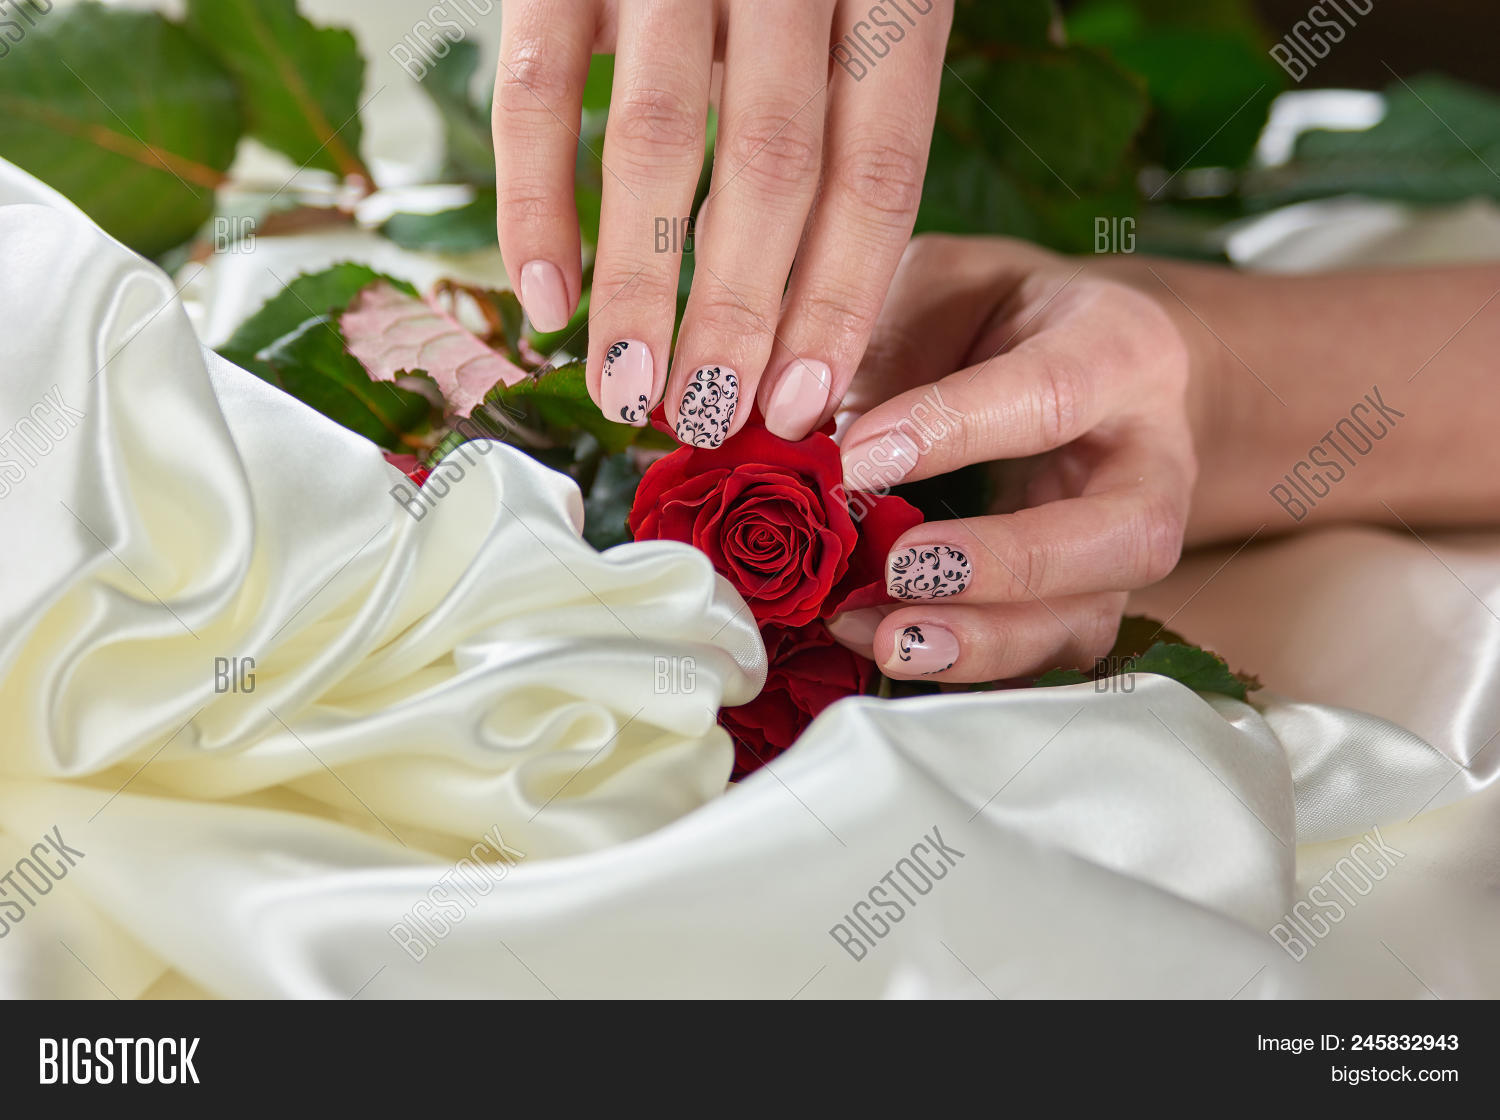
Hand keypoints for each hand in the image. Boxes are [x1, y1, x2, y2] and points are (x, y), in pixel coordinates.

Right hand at [491, 0, 951, 443]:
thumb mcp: (851, 5)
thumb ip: (843, 114)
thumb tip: (807, 308)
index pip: (877, 170)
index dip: (841, 300)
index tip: (803, 406)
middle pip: (773, 171)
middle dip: (739, 316)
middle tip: (708, 420)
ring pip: (658, 142)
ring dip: (640, 287)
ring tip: (628, 392)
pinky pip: (539, 90)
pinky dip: (536, 203)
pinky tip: (544, 299)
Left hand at [828, 235, 1197, 681]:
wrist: (1080, 358)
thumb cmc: (999, 314)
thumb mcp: (941, 285)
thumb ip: (885, 343)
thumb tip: (799, 433)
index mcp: (1120, 349)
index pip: (1051, 395)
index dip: (954, 430)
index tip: (854, 459)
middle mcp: (1151, 458)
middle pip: (1122, 534)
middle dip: (1008, 565)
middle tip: (899, 570)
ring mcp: (1126, 543)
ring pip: (1089, 615)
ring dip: (982, 639)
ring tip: (878, 634)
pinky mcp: (1089, 600)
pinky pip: (1047, 653)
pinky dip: (970, 663)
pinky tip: (888, 647)